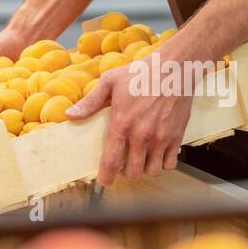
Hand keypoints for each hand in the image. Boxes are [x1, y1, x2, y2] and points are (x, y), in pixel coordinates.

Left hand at [66, 51, 193, 183]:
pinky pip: (170, 164)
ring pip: (152, 171)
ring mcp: (161, 138)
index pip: (112, 160)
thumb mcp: (110, 82)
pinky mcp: (177, 137)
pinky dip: (162, 163)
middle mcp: (142, 135)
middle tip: (123, 164)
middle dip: (126, 172)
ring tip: (140, 158)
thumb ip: (90, 102)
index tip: (104, 180)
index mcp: (122, 123)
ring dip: (144, 169)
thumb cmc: (141, 73)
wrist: (174, 68)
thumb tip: (70, 114)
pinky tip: (157, 153)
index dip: (106, 176)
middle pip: (133, 172)